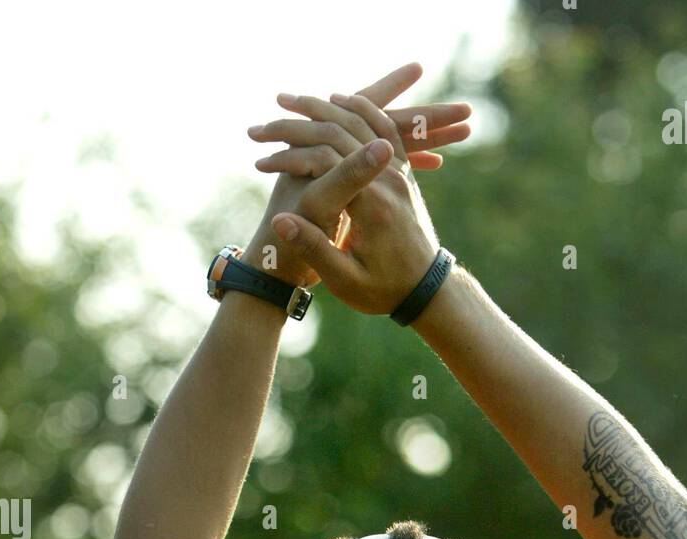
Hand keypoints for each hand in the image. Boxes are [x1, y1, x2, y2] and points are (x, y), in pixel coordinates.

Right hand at [244, 62, 468, 289]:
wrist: (427, 290)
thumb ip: (314, 249)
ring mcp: (399, 173)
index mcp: (373, 205)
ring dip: (327, 105)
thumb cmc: (384, 291)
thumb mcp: (346, 281)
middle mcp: (389, 180)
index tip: (260, 162)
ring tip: (294, 100)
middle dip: (301, 120)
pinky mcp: (403, 172)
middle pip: (343, 129)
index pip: (326, 159)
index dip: (289, 158)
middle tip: (268, 115)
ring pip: (364, 120)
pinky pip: (384, 126)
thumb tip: (280, 222)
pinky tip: (340, 101)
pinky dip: (361, 108)